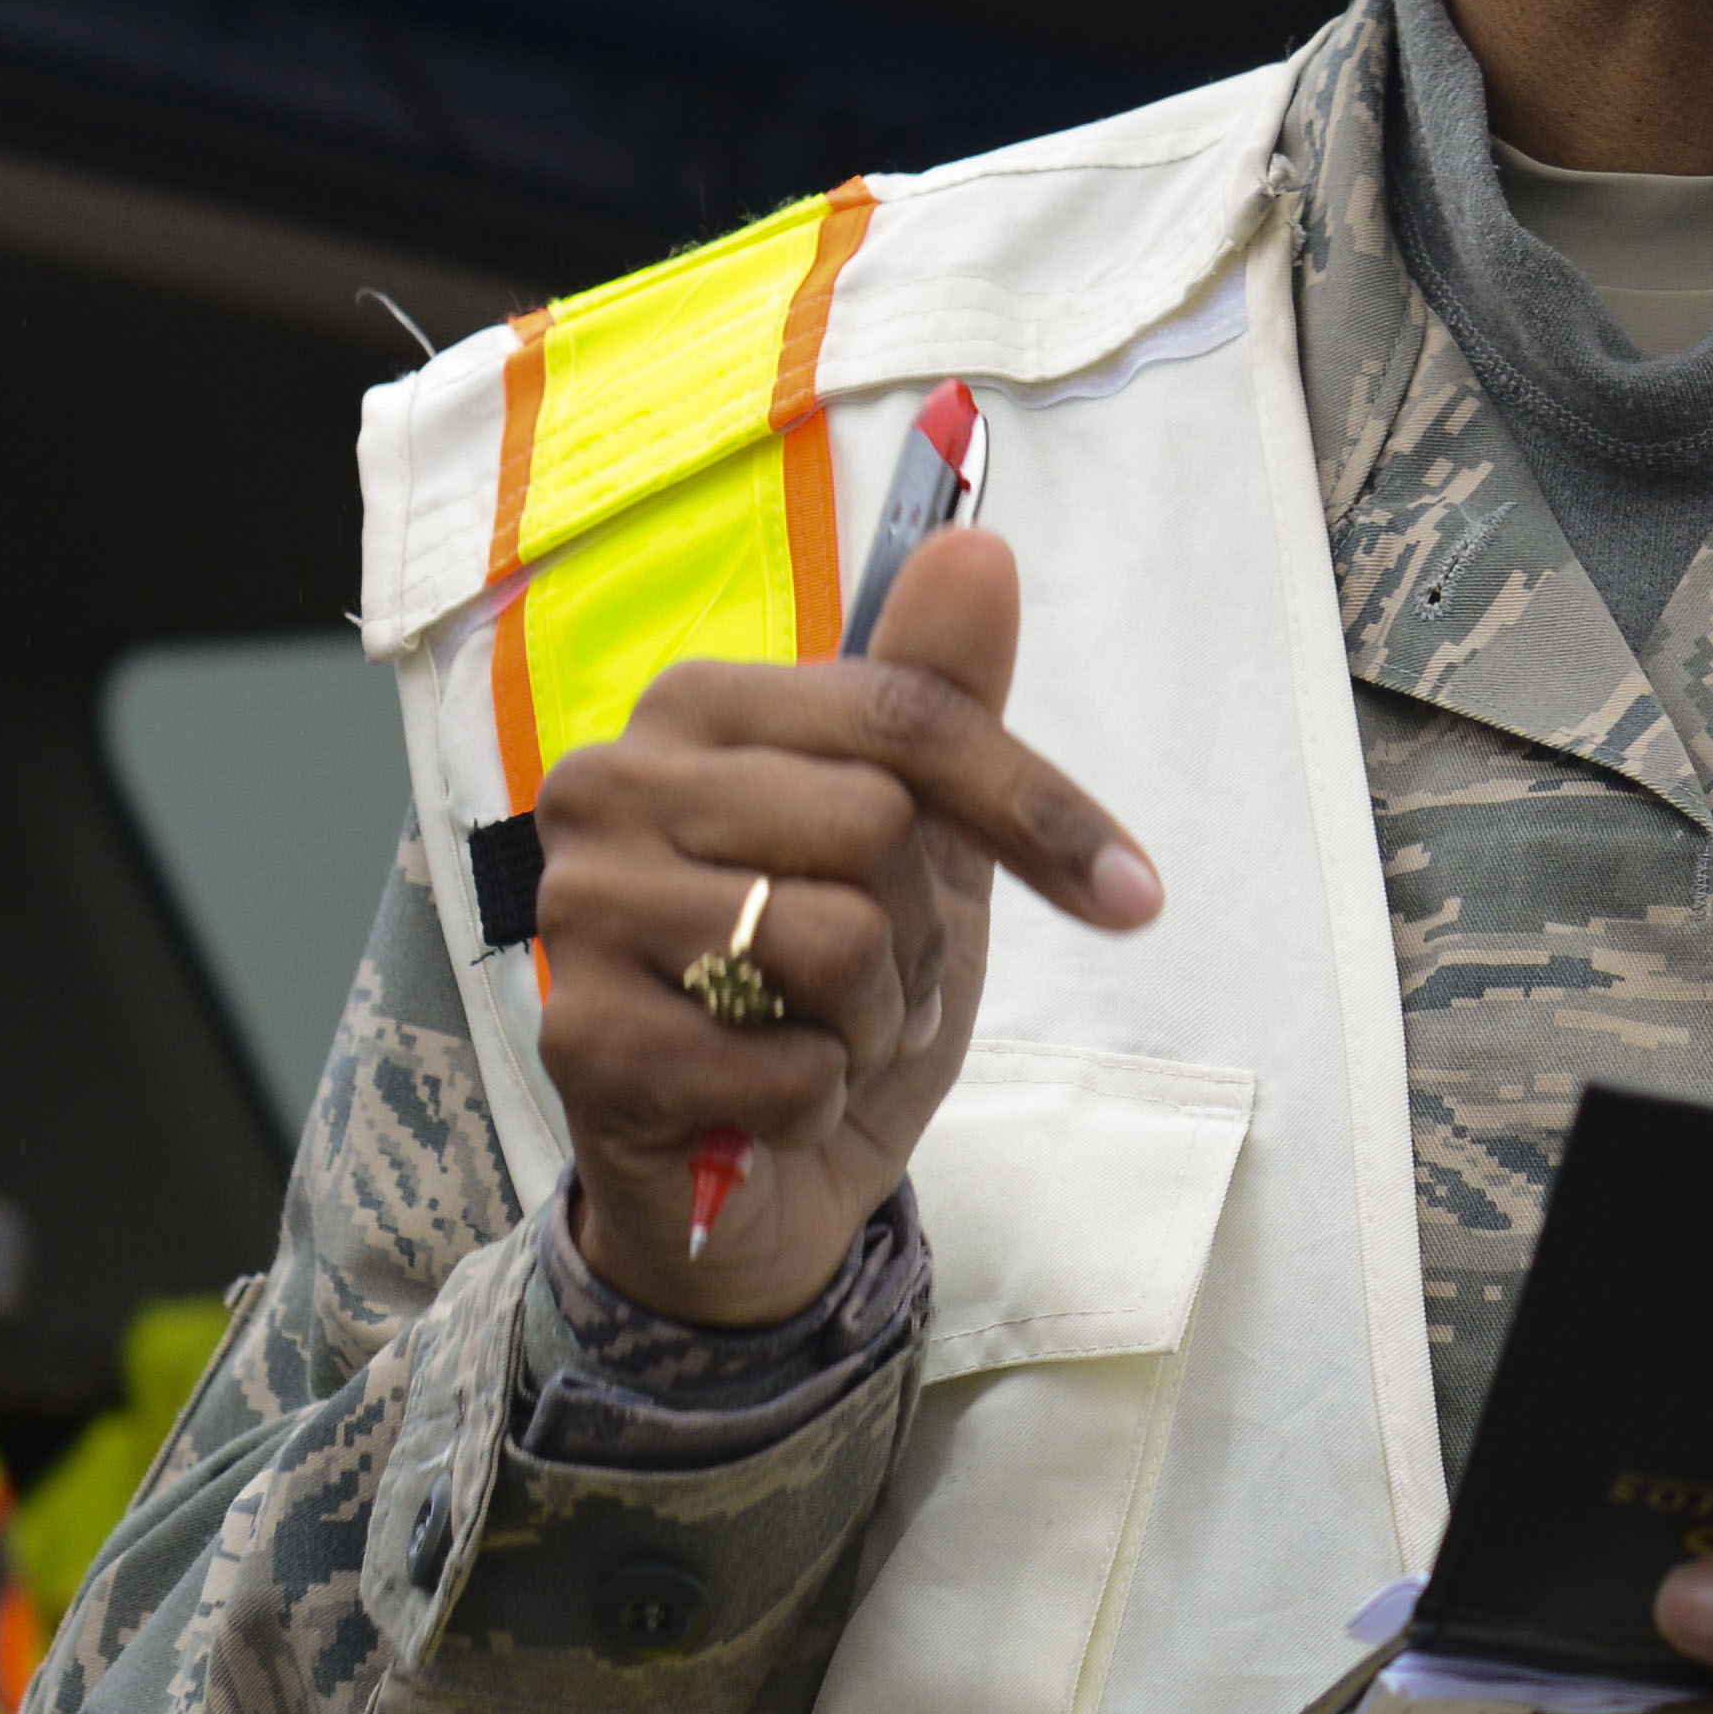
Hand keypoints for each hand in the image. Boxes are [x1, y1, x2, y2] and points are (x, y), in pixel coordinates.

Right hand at [529, 528, 1162, 1330]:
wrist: (756, 1170)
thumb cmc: (837, 984)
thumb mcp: (925, 839)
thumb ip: (941, 695)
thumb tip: (976, 544)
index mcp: (698, 709)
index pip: (909, 718)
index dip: (1041, 812)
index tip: (1135, 896)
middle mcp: (611, 785)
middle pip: (877, 823)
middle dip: (925, 933)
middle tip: (879, 980)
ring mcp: (577, 910)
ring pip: (834, 941)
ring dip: (876, 1021)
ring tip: (824, 1034)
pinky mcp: (578, 1040)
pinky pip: (787, 1063)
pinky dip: (820, 1098)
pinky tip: (769, 1100)